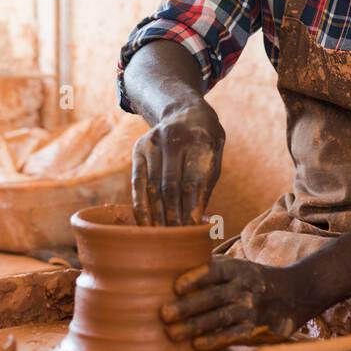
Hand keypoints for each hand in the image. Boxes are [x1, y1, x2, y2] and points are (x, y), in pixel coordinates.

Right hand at [131, 98, 224, 225]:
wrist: (186, 113)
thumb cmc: (205, 146)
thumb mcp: (214, 160)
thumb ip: (205, 188)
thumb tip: (197, 222)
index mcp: (200, 140)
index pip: (193, 182)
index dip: (190, 209)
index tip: (190, 231)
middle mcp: (175, 138)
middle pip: (171, 186)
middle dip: (172, 216)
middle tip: (174, 238)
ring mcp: (153, 141)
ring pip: (152, 186)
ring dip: (155, 214)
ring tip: (159, 235)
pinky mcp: (139, 148)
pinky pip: (137, 182)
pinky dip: (140, 204)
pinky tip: (145, 221)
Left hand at [159, 256, 309, 349]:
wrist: (293, 293)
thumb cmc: (251, 279)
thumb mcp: (237, 266)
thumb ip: (210, 267)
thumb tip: (171, 264)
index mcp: (237, 269)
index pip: (215, 271)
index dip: (195, 278)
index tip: (175, 287)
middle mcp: (245, 287)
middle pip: (214, 296)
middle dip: (188, 306)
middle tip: (163, 314)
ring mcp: (252, 309)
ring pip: (221, 317)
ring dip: (196, 326)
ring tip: (172, 333)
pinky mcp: (256, 328)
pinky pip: (234, 335)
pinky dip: (215, 340)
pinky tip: (197, 345)